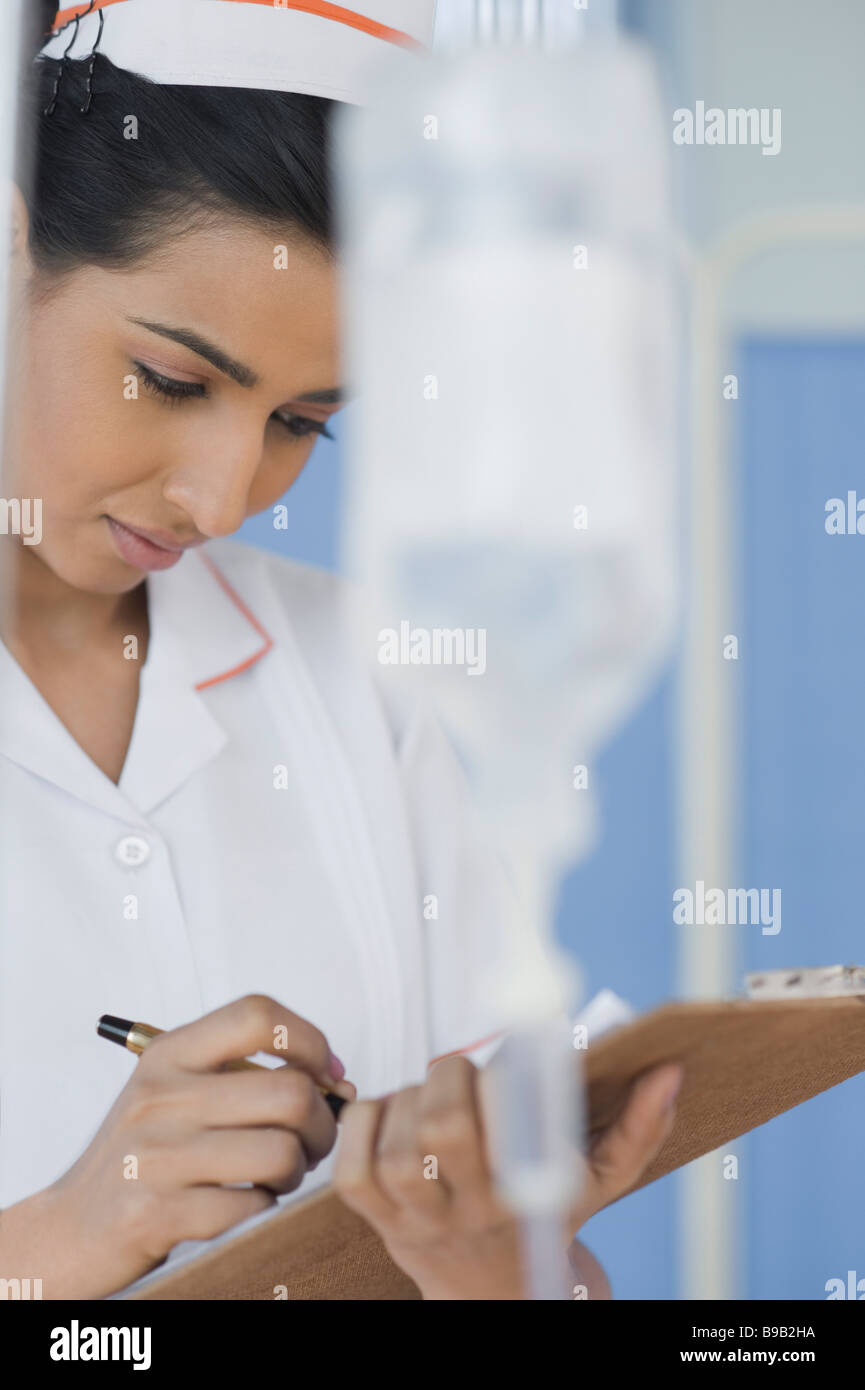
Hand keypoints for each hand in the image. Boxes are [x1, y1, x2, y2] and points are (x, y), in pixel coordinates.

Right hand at [0, 995, 354, 1298]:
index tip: (327, 1074)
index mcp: (169, 1054)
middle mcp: (161, 1096)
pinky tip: (243, 1202)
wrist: (71, 1227)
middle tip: (310, 1142)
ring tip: (276, 1175)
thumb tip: (339, 1083)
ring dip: (296, 1171)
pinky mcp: (157, 1212)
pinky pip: (253, 1206)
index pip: (258, 1015)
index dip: (310, 1040)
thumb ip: (248, 1077)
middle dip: (322, 1124)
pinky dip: (263, 1208)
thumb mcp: (177, 1092)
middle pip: (289, 1092)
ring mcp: (156, 1154)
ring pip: (282, 1152)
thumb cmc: (145, 1154)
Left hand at [333, 1055, 681, 1299]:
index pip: (513, 1127)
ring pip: (397, 1149)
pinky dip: (362, 1126)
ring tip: (427, 1095)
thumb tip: (667, 1072)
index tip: (515, 1060)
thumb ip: (640, 1127)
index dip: (508, 1081)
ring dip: (407, 1100)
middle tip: (462, 1070)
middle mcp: (472, 1214)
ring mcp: (418, 1223)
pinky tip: (388, 1114)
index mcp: (530, 1197)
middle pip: (446, 1128)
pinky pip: (351, 1170)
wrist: (496, 1294)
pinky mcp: (377, 1221)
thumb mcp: (603, 1178)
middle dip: (451, 1076)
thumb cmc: (550, 1215)